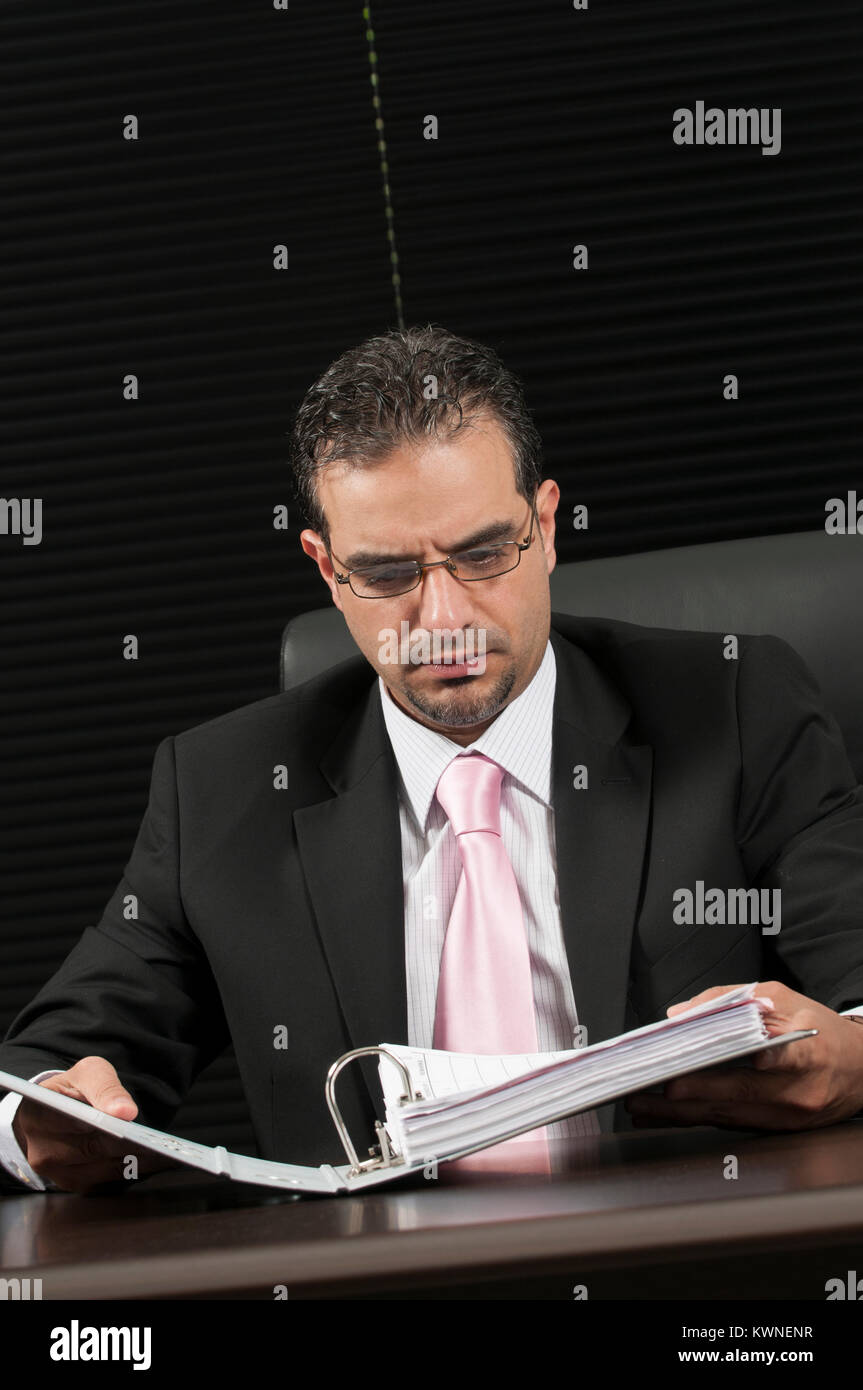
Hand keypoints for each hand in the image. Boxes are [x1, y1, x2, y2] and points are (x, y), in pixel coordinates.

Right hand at [12, 1056, 174, 1192]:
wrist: (60, 1110)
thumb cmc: (73, 1089)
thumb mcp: (87, 1073)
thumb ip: (105, 1087)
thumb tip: (125, 1112)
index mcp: (37, 1117)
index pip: (73, 1121)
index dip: (102, 1123)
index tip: (130, 1119)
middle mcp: (43, 1153)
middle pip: (93, 1150)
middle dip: (128, 1143)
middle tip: (160, 1139)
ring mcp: (58, 1175)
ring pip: (105, 1169)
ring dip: (135, 1160)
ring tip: (164, 1149)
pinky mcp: (77, 1186)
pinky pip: (111, 1181)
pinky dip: (133, 1169)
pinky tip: (155, 1158)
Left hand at [624, 981, 862, 1131]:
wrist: (859, 1071)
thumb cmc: (817, 1030)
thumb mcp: (782, 998)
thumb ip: (730, 1000)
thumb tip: (682, 1014)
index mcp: (808, 1050)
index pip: (788, 1055)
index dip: (769, 1058)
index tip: (753, 1058)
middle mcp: (798, 1089)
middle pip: (743, 1092)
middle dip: (696, 1090)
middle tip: (660, 1086)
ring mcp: (787, 1116)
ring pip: (727, 1113)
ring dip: (681, 1110)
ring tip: (641, 1103)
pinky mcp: (775, 1130)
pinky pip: (727, 1122)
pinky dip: (692, 1117)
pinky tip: (660, 1115)